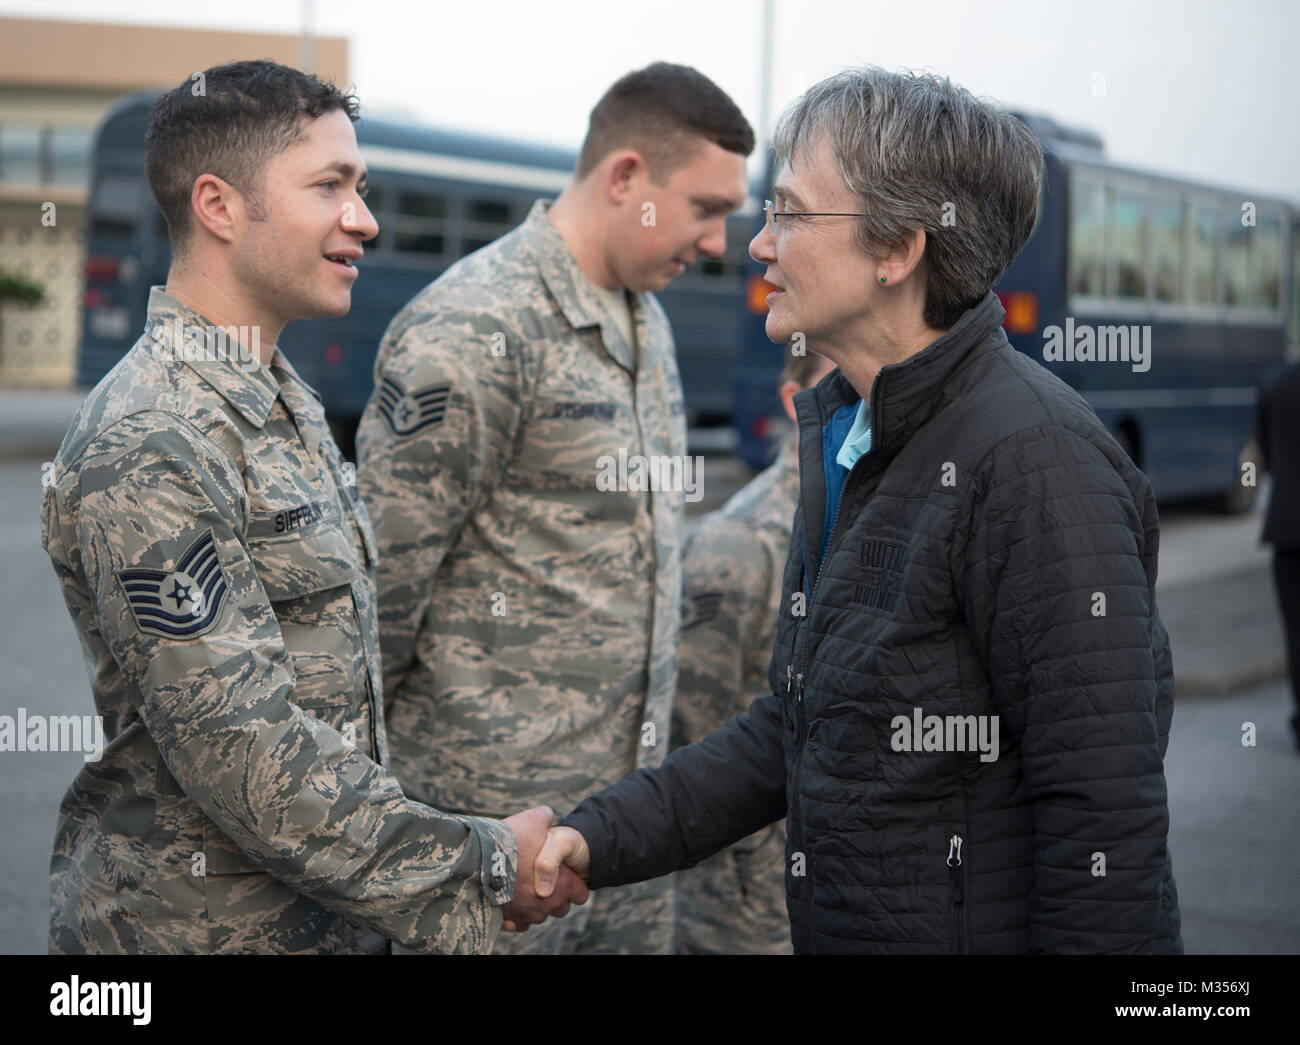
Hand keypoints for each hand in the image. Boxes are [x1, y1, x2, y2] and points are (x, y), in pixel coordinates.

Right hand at [500, 806, 589, 931]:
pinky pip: (517, 923)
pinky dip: (515, 915)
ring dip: (533, 905)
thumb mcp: (534, 821)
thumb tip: (547, 818)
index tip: (564, 875)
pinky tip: (509, 900)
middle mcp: (547, 904)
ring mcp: (527, 915)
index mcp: (562, 883)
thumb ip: (545, 818)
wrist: (476, 860)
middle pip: (559, 908)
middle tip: (541, 880)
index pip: (580, 894)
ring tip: (522, 888)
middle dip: (553, 897)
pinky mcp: (507, 920)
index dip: (573, 883)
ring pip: (536, 915)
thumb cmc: (510, 841)